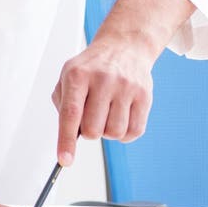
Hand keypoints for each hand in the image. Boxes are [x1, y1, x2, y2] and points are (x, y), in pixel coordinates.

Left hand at [52, 0, 194, 165]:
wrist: (124, 46)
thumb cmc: (92, 66)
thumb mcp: (68, 74)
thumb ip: (63, 104)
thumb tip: (69, 137)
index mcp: (78, 74)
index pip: (71, 114)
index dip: (66, 140)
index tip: (65, 160)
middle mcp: (103, 78)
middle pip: (92, 131)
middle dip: (89, 131)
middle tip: (91, 114)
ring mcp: (125, 86)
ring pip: (114, 134)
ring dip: (108, 131)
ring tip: (107, 112)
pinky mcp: (144, 95)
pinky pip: (134, 132)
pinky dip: (125, 133)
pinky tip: (121, 115)